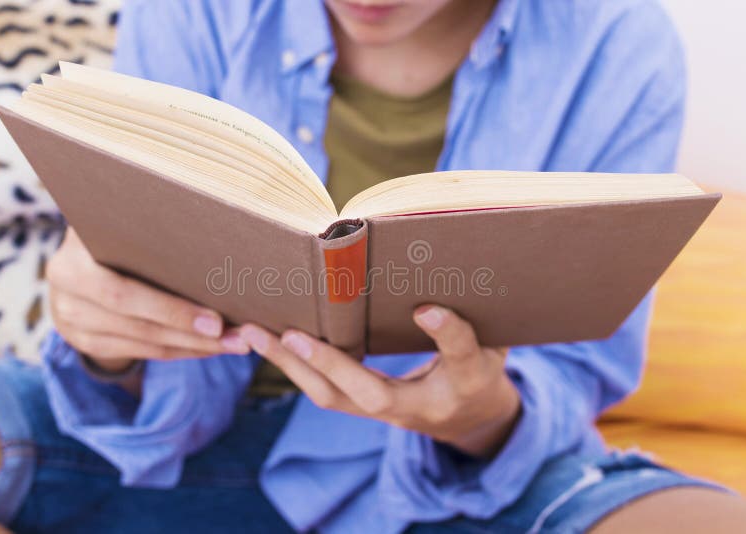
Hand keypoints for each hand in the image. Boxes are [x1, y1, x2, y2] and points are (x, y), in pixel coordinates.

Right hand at [47, 228, 249, 372]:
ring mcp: (71, 322)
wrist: (75, 261)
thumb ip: (145, 221)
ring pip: (144, 342)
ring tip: (235, 344)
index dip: (171, 310)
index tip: (217, 319)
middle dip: (189, 331)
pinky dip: (181, 351)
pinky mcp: (85, 342)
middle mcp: (66, 293)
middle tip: (232, 335)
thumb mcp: (118, 221)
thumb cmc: (114, 232)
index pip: (123, 294)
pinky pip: (143, 353)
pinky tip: (211, 348)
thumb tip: (202, 216)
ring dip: (194, 346)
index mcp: (73, 259)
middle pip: (136, 323)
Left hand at [240, 305, 520, 456]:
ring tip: (253, 333)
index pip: (460, 358)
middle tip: (289, 334)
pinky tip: (266, 341)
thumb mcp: (492, 342)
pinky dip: (292, 367)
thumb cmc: (481, 368)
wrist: (471, 420)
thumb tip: (440, 280)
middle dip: (329, 366)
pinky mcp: (365, 410)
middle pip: (373, 395)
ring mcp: (390, 414)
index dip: (447, 334)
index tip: (426, 308)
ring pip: (334, 399)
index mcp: (470, 382)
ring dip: (291, 367)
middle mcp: (424, 406)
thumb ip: (471, 320)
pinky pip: (325, 392)